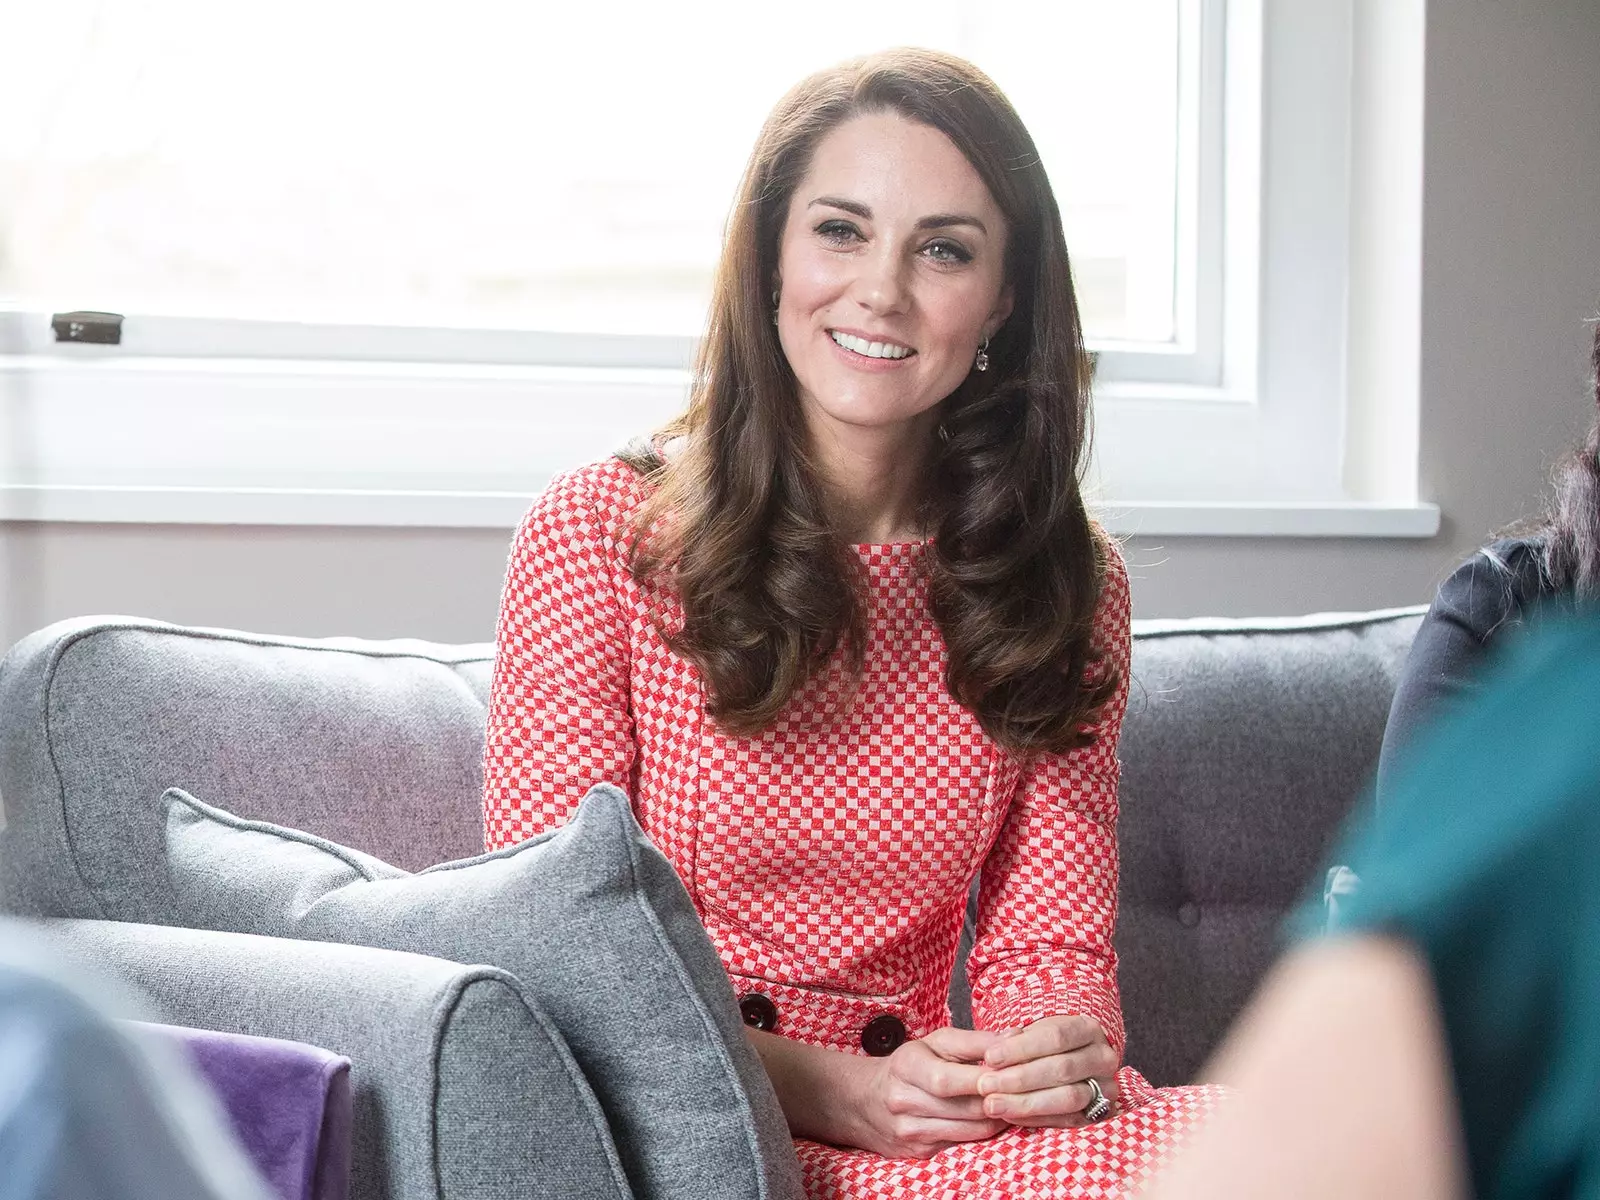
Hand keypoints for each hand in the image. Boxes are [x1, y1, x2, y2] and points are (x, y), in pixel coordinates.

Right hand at [846, 1026, 1010, 1158]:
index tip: (1013, 1072)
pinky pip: (963, 1145)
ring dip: (998, 1119)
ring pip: (969, 1131)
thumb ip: (976, 1041)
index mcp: (907, 1067)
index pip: (950, 1079)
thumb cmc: (911, 1065)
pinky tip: (995, 1119)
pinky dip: (984, 1133)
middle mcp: (904, 1102)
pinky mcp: (920, 1152)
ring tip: (1015, 1104)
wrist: (865, 1101)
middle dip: (1000, 1100)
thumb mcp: (935, 1043)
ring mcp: (910, 1132)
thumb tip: (1016, 1036)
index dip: (985, 1079)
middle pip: (965, 1108)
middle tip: (1026, 1091)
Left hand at [975, 1015, 1120, 1127]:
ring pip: (1068, 1098)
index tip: (989, 1057)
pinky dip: (1036, 1119)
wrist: (1069, 1066)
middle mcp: (1104, 1057)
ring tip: (993, 1105)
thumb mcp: (1032, 1034)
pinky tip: (1010, 1117)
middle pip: (1062, 1069)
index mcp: (1088, 1029)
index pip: (1055, 1036)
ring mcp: (1106, 1088)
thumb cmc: (1044, 1047)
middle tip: (985, 1085)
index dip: (1021, 1048)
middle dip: (1019, 1078)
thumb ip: (1015, 1040)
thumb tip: (995, 1049)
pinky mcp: (1101, 1115)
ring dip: (1026, 1103)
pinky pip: (1069, 1121)